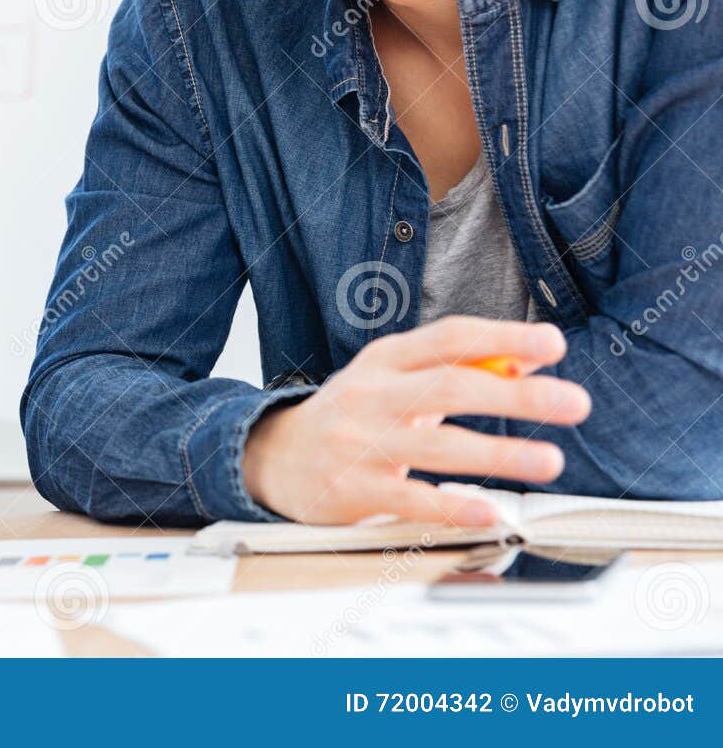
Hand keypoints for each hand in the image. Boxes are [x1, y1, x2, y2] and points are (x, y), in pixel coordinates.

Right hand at [242, 317, 591, 526]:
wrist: (275, 457)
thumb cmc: (353, 415)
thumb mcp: (393, 379)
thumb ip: (455, 369)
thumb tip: (529, 360)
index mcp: (385, 360)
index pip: (448, 338)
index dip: (503, 336)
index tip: (553, 343)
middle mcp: (371, 395)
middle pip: (449, 387)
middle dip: (516, 395)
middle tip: (572, 402)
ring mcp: (359, 443)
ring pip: (436, 445)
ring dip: (498, 453)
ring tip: (549, 460)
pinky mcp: (353, 490)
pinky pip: (410, 499)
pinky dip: (451, 505)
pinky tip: (488, 510)